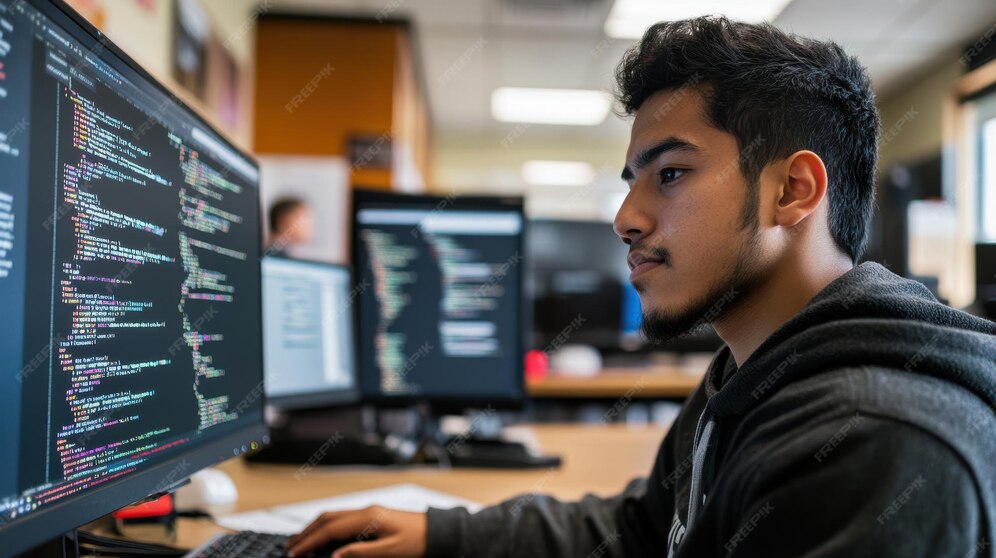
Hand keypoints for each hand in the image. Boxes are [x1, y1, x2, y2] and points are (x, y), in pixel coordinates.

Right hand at [285, 506, 427, 557]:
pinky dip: (327, 529)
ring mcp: (369, 512)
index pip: (330, 529)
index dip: (310, 541)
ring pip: (333, 517)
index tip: (294, 553)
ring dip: (315, 529)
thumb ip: (360, 553)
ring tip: (301, 543)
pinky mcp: (373, 517)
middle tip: (290, 548)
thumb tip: (333, 557)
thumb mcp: (390, 552)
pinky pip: (343, 520)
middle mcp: (366, 511)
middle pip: (327, 518)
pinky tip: (323, 539)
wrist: (438, 531)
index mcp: (368, 516)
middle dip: (306, 533)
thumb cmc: (418, 541)